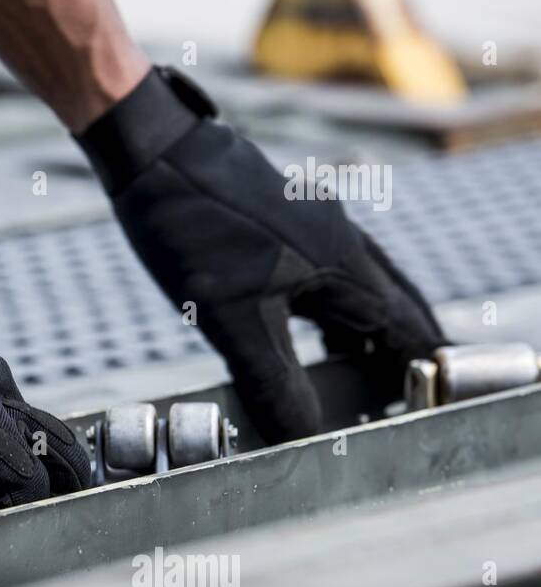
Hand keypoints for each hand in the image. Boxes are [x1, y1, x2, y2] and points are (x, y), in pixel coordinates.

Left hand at [79, 68, 443, 442]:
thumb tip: (303, 437)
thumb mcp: (231, 318)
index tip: (431, 406)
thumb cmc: (194, 225)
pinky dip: (332, 312)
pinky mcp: (284, 223)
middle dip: (404, 355)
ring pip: (359, 291)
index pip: (407, 331)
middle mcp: (343, 245)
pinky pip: (327, 277)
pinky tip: (307, 327)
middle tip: (408, 396)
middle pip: (396, 308)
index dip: (422, 372)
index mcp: (346, 268)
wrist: (156, 149)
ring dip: (367, 334)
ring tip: (363, 375)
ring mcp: (314, 230)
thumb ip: (272, 380)